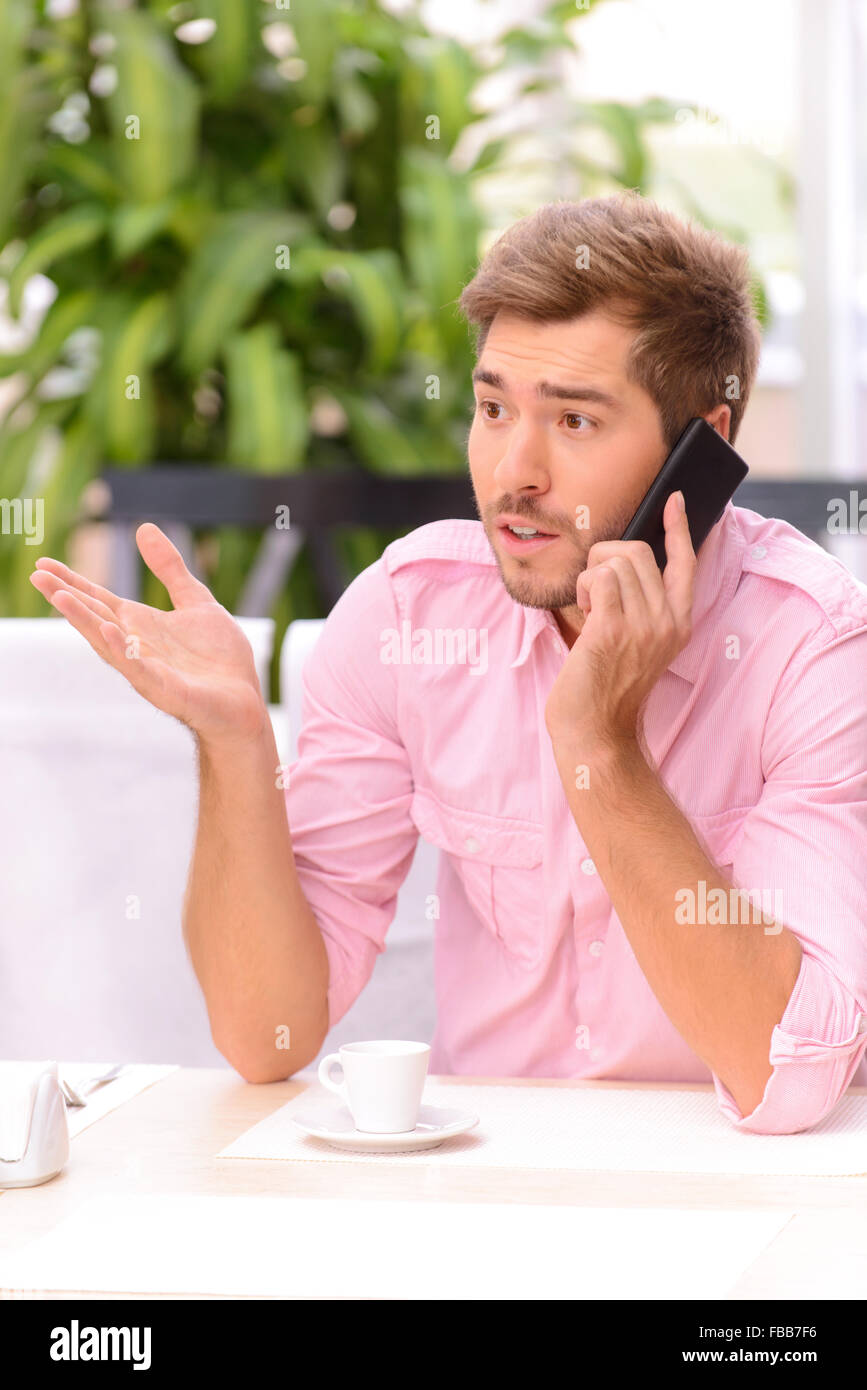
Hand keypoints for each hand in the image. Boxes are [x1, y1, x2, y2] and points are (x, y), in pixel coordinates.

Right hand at [30, 523, 267, 746]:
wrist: (245, 702)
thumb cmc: (219, 658)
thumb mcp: (196, 601)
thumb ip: (170, 568)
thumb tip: (143, 527)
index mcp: (140, 626)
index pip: (98, 600)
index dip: (72, 581)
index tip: (42, 563)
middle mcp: (135, 647)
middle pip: (94, 618)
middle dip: (66, 598)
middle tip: (37, 576)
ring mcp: (147, 669)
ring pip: (109, 643)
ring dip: (85, 621)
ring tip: (60, 597)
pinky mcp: (167, 689)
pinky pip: (140, 669)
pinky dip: (123, 651)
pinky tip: (109, 632)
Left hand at [544, 491, 695, 748]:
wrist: (596, 731)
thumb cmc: (605, 687)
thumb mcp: (636, 642)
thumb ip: (637, 606)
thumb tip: (619, 563)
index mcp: (679, 623)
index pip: (686, 564)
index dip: (680, 529)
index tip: (675, 500)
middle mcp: (668, 621)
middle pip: (638, 552)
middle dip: (607, 558)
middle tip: (595, 592)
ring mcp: (644, 625)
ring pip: (616, 561)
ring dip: (592, 577)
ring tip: (591, 610)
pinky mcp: (613, 629)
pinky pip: (598, 578)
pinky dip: (584, 587)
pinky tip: (584, 613)